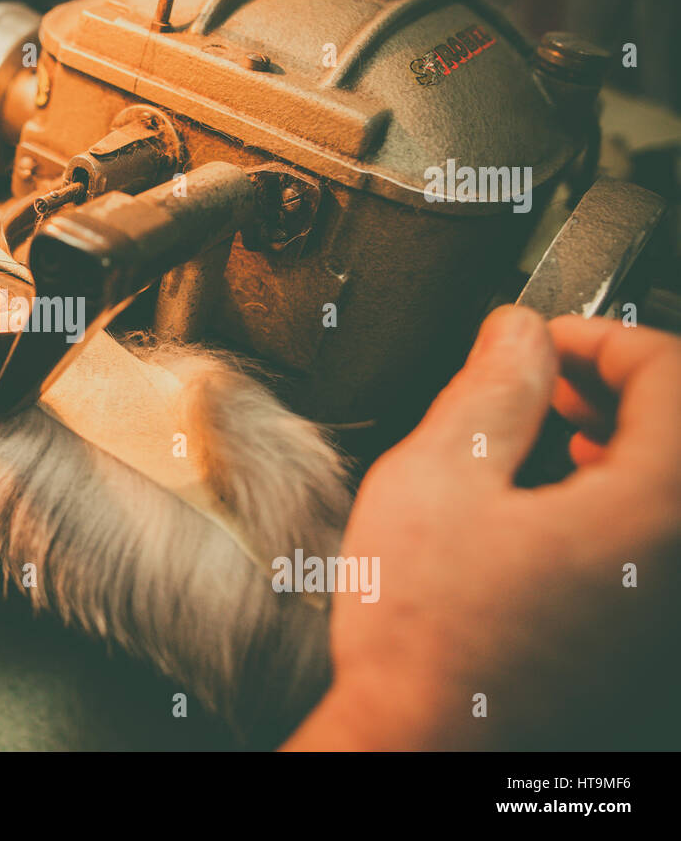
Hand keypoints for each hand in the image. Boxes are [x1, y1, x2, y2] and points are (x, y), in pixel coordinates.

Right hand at [285, 306, 680, 748]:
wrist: (422, 743)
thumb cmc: (427, 639)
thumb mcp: (438, 477)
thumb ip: (492, 386)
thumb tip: (520, 334)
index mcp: (655, 507)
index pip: (671, 373)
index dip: (599, 335)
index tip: (544, 339)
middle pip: (679, 425)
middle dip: (609, 382)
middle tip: (540, 379)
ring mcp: (670, 601)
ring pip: (669, 479)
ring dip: (617, 436)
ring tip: (543, 435)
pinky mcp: (649, 632)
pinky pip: (658, 533)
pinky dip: (621, 493)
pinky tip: (554, 501)